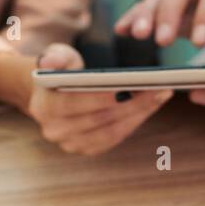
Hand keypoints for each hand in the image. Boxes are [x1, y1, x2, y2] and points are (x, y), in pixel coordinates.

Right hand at [27, 43, 170, 155]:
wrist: (52, 94)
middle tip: (158, 87)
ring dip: (139, 113)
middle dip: (131, 103)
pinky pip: (115, 138)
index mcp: (43, 108)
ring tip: (161, 95)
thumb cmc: (60, 70)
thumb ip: (55, 57)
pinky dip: (134, 122)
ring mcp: (71, 144)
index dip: (102, 97)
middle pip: (99, 119)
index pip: (74, 104)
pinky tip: (151, 106)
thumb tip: (48, 65)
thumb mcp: (56, 56)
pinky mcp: (87, 149)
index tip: (130, 87)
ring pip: (111, 131)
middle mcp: (55, 131)